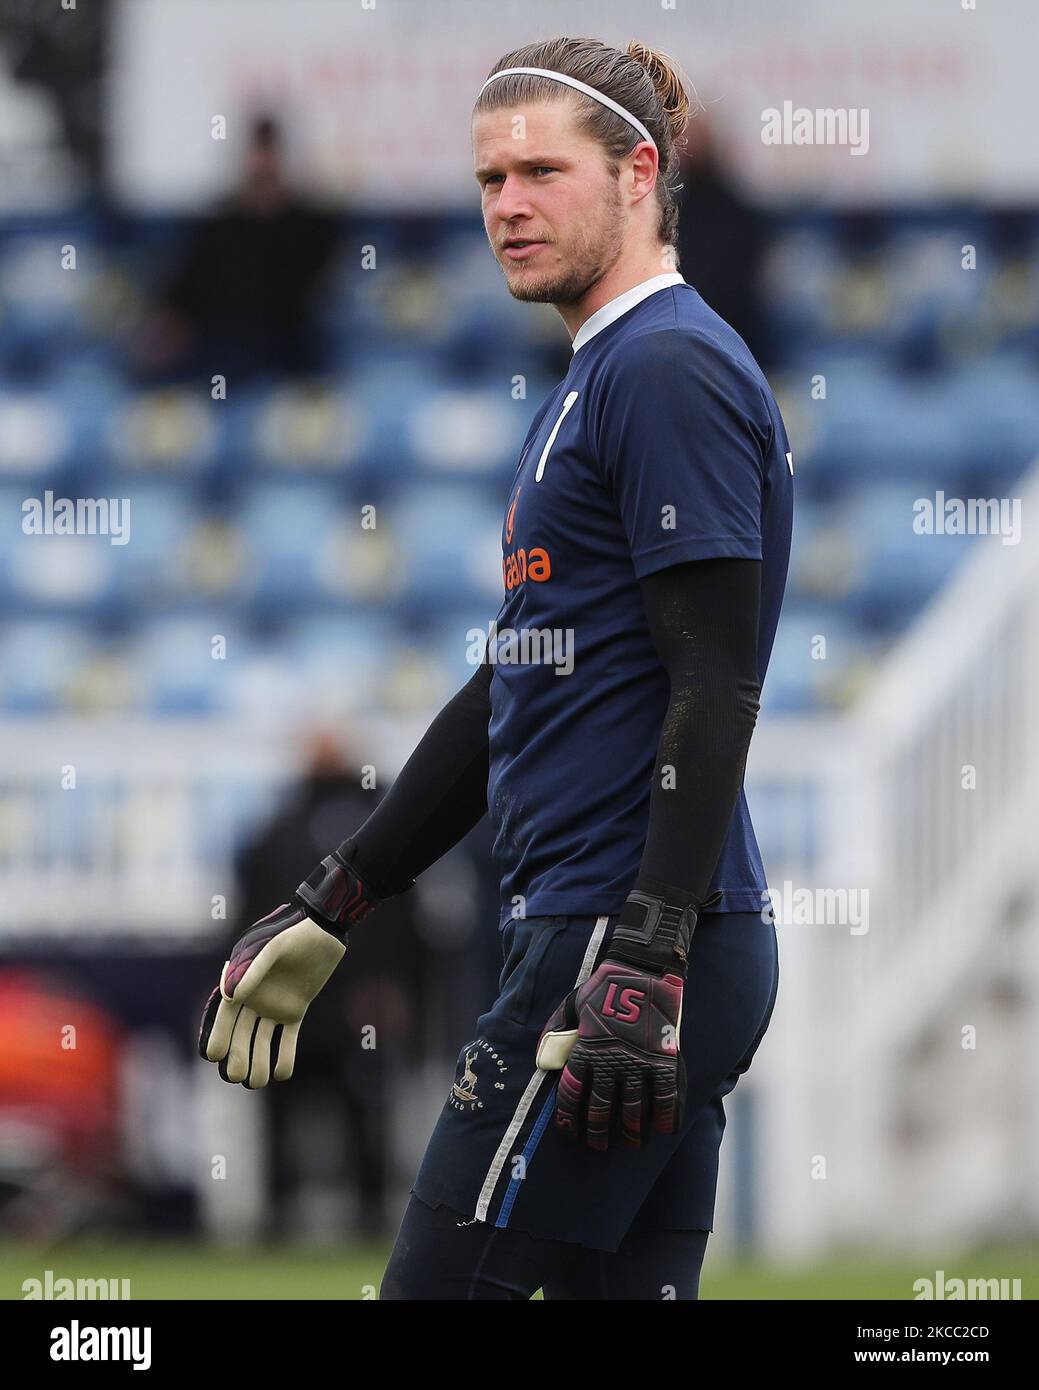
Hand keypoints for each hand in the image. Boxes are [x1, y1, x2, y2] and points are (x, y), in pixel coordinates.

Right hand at [198, 847, 383, 1088]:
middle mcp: (253, 999)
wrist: (323, 929)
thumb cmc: (292, 932)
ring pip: (260, 1042)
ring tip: (258, 1081)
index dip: (217, 1037)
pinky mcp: (295, 1011)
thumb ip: (251, 969)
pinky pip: (287, 1040)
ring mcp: (273, 1007)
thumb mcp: (272, 947)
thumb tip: (230, 996)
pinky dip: (284, 1057)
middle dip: (237, 1058)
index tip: (214, 1057)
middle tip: (238, 1076)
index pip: (223, 1017)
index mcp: (241, 984)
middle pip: (240, 1036)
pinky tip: (282, 1073)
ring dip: (258, 1063)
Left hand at [536, 957, 683, 1149]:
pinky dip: (665, 1116)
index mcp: (585, 1050)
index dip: (569, 1117)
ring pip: (632, 1109)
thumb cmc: (603, 987)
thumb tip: (540, 1059)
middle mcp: (610, 1062)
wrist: (641, 970)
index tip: (570, 1131)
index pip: (572, 1093)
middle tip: (598, 1145)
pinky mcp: (663, 1060)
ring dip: (629, 1131)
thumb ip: (555, 1030)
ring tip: (630, 1143)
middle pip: (600, 1108)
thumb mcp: (572, 1004)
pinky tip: (663, 1130)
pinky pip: (664, 1097)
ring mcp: (638, 1063)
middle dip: (597, 1131)